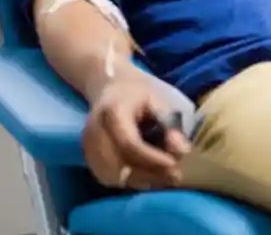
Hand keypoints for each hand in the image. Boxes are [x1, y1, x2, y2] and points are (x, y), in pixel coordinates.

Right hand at [83, 70, 190, 190]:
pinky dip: (129, 181)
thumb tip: (183, 151)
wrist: (111, 88)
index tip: (174, 164)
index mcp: (112, 112)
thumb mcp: (159, 100)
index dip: (151, 157)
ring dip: (140, 180)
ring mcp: (87, 146)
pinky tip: (150, 178)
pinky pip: (107, 177)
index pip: (128, 143)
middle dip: (148, 173)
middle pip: (118, 164)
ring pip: (111, 175)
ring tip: (165, 179)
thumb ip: (171, 124)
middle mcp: (94, 131)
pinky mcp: (88, 157)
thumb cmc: (138, 94)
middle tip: (175, 176)